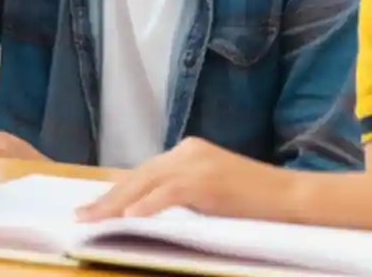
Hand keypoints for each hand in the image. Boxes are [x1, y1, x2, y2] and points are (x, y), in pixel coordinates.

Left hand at [76, 137, 297, 222]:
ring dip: (117, 205)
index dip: (115, 191)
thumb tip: (143, 206)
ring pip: (145, 184)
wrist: (291, 197)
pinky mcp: (206, 181)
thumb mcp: (209, 191)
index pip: (142, 172)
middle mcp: (186, 151)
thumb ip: (179, 192)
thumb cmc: (254, 201)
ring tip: (94, 221)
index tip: (92, 207)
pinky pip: (169, 194)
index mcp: (186, 151)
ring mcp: (196, 163)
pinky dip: (148, 206)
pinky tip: (129, 218)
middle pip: (137, 176)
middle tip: (81, 216)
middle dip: (107, 199)